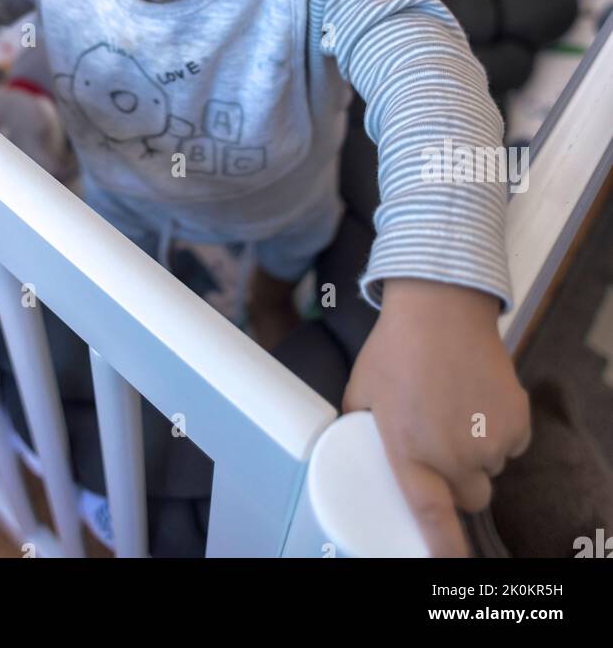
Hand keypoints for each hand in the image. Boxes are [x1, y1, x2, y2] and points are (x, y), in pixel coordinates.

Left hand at [341, 277, 530, 556]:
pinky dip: (500, 431)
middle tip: (443, 441)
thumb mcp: (361, 391)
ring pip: (490, 470)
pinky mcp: (517, 422)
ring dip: (478, 452)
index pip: (429, 517)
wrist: (441, 305)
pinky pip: (511, 445)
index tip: (445, 564)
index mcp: (409, 450)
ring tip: (457, 408)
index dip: (441, 549)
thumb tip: (352, 450)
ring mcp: (489, 440)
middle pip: (468, 497)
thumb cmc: (396, 346)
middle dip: (458, 480)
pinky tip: (478, 399)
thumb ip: (361, 430)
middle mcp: (452, 453)